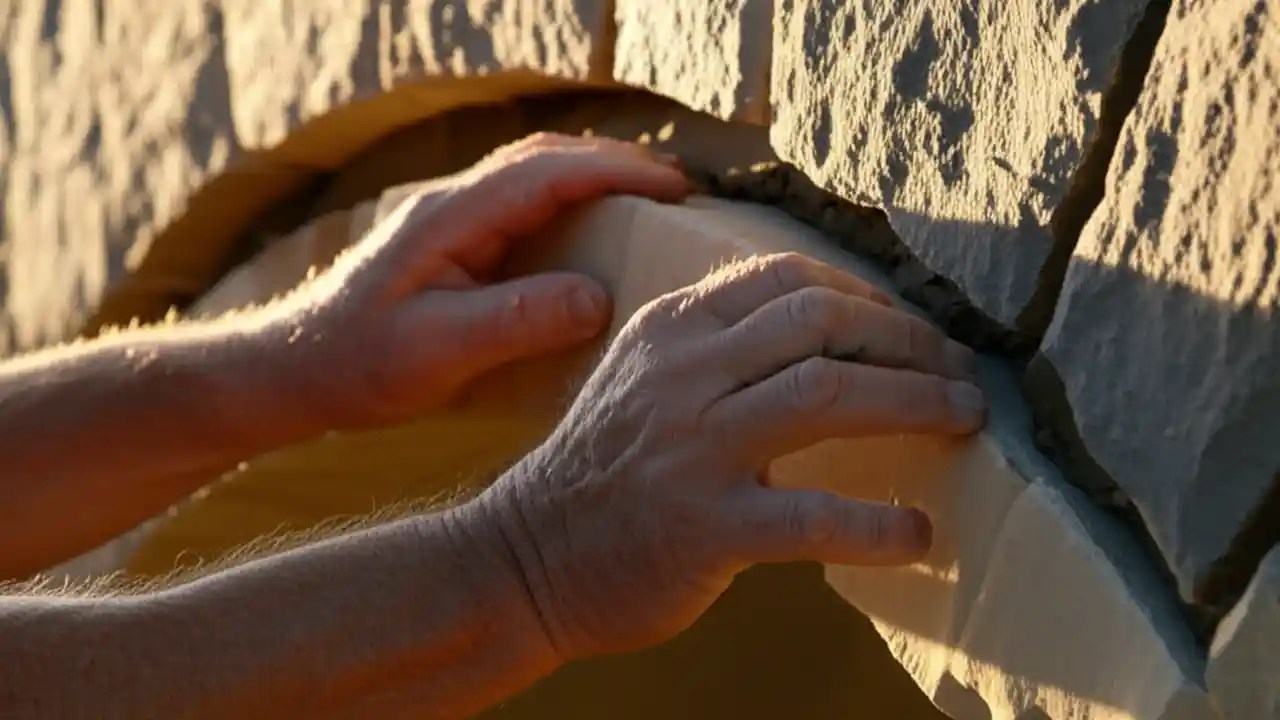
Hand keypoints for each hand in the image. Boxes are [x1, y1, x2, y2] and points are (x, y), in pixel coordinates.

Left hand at [264, 133, 688, 429]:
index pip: (547, 173)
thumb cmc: (357, 364)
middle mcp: (450, 205)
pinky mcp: (450, 243)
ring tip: (645, 202)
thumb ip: (515, 322)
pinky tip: (588, 234)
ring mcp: (449, 220)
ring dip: (591, 178)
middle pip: (544, 159)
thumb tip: (595, 299)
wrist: (295, 370)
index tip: (674, 188)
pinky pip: (520, 206)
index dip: (617, 172)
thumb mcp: (436, 352)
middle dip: (615, 164)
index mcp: (450, 218)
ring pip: (532, 176)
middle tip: (675, 191)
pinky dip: (567, 204)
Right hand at [470, 253, 985, 660]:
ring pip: (829, 395)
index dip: (870, 297)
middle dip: (909, 342)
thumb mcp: (643, 377)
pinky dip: (879, 525)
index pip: (789, 278)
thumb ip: (716, 345)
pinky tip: (917, 533)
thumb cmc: (601, 469)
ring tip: (964, 421)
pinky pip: (813, 517)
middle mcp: (684, 374)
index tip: (914, 330)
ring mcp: (693, 449)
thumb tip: (828, 333)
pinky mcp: (704, 528)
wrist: (526, 556)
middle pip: (822, 322)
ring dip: (916, 403)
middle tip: (958, 375)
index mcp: (672, 329)